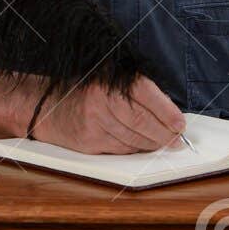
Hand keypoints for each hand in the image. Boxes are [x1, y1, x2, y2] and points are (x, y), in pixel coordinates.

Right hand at [31, 75, 186, 153]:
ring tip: (164, 143)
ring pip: (134, 139)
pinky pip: (121, 149)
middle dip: (164, 134)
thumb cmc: (85, 91)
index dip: (167, 112)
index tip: (179, 123)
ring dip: (153, 144)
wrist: (49, 107)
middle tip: (176, 139)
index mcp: (110, 79)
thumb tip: (169, 114)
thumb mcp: (109, 81)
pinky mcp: (90, 140)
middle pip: (143, 122)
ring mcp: (94, 121)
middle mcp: (102, 99)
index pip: (147, 95)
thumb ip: (137, 93)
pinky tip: (142, 146)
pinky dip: (136, 149)